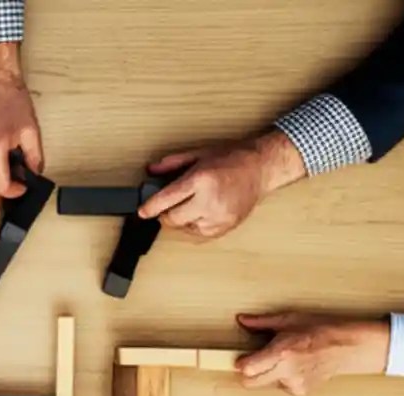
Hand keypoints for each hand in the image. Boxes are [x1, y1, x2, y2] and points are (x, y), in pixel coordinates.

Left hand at [138, 129, 305, 240]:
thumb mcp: (199, 154)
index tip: (142, 212)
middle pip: (173, 219)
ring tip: (192, 204)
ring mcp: (219, 216)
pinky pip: (200, 235)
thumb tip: (152, 170)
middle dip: (165, 215)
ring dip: (182, 220)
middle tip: (167, 206)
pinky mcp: (226, 227)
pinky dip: (195, 226)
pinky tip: (202, 211)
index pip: (167, 199)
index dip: (150, 208)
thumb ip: (173, 163)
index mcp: (201, 180)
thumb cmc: (233, 158)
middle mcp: (210, 200)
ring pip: (185, 229)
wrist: (261, 168)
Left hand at [235, 312, 390, 395]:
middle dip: (248, 373)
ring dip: (268, 374)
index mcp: (281, 352)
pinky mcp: (301, 391)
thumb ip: (262, 322)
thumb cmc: (321, 330)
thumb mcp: (290, 319)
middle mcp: (286, 371)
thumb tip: (243, 320)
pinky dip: (283, 378)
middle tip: (254, 361)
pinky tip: (295, 367)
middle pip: (251, 383)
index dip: (241, 363)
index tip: (241, 357)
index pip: (247, 368)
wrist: (347, 347)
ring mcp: (294, 384)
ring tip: (284, 359)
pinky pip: (282, 386)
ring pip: (266, 384)